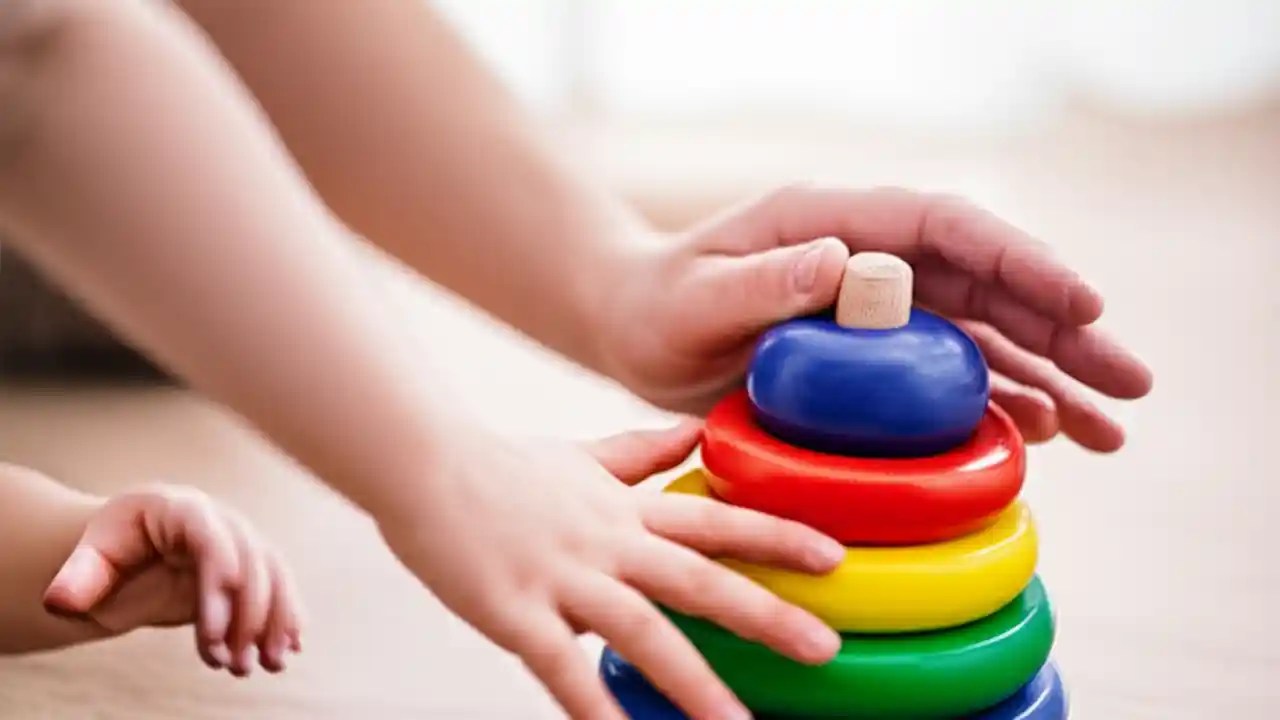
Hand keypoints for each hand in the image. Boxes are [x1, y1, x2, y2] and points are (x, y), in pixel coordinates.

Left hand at [42, 485, 303, 676]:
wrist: (130, 555)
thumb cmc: (107, 554)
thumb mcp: (87, 562)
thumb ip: (78, 578)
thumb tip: (60, 600)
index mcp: (179, 508)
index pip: (210, 538)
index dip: (218, 584)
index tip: (216, 635)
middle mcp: (221, 520)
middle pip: (250, 561)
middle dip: (248, 617)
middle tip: (236, 666)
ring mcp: (242, 541)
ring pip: (272, 576)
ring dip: (275, 622)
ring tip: (269, 666)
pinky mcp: (253, 567)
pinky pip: (279, 588)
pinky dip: (287, 618)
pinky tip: (290, 650)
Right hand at [375, 420, 845, 719]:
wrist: (424, 463)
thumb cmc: (499, 465)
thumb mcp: (581, 456)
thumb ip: (640, 452)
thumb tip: (694, 431)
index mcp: (624, 510)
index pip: (714, 521)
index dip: (777, 536)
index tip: (834, 556)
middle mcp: (608, 542)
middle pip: (699, 579)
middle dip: (766, 615)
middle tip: (827, 648)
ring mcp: (565, 577)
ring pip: (645, 634)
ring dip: (697, 686)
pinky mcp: (517, 611)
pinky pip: (563, 672)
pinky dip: (596, 715)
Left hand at [601, 185, 1153, 451]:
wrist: (639, 332)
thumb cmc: (659, 307)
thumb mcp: (698, 297)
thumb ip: (764, 282)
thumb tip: (847, 260)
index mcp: (837, 223)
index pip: (948, 229)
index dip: (1021, 262)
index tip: (1082, 304)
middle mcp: (873, 263)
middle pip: (990, 286)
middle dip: (1066, 330)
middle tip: (1134, 383)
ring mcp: (880, 312)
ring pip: (986, 338)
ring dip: (1052, 378)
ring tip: (1111, 428)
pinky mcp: (873, 360)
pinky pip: (952, 379)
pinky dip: (1001, 404)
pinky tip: (1043, 435)